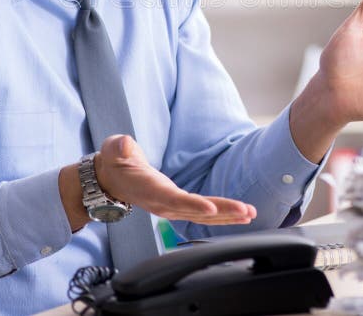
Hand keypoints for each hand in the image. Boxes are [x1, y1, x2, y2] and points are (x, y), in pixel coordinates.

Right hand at [95, 134, 255, 225]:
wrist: (112, 178)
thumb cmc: (115, 161)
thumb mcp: (113, 149)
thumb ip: (119, 148)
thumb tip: (125, 146)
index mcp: (149, 190)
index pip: (172, 199)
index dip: (192, 205)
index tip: (211, 208)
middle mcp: (163, 203)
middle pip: (195, 211)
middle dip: (222, 212)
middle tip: (245, 212)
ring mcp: (172, 206)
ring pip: (202, 215)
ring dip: (228, 216)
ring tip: (250, 214)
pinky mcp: (179, 206)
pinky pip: (203, 213)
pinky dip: (222, 214)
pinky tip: (240, 215)